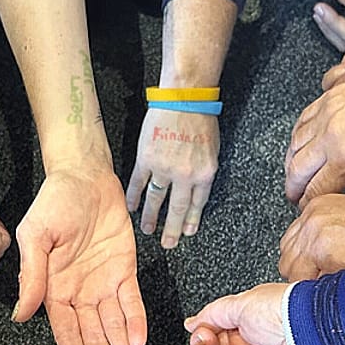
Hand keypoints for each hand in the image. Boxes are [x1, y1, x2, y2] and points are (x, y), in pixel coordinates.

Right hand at [15, 166, 146, 344]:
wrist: (84, 176)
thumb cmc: (53, 202)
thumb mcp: (35, 237)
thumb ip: (31, 276)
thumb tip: (21, 315)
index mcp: (53, 289)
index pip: (63, 329)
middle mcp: (79, 292)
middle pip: (92, 334)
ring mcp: (103, 283)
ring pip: (114, 324)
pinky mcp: (125, 270)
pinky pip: (132, 301)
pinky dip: (135, 320)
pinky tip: (139, 340)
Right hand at [126, 109, 218, 248]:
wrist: (185, 99)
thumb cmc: (201, 120)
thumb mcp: (212, 151)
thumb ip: (203, 173)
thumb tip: (195, 191)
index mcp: (204, 174)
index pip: (197, 204)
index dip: (191, 220)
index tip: (187, 233)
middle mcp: (185, 176)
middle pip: (177, 209)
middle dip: (172, 229)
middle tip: (168, 244)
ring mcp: (164, 168)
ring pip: (156, 200)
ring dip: (151, 217)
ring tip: (147, 230)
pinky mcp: (146, 159)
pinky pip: (139, 183)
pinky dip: (134, 196)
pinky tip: (131, 207)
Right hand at [285, 72, 344, 207]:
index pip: (315, 191)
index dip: (307, 204)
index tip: (307, 207)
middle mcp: (330, 137)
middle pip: (296, 172)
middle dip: (293, 189)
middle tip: (295, 196)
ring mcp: (325, 117)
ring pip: (293, 147)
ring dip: (291, 166)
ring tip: (295, 176)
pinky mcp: (326, 101)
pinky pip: (300, 124)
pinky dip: (296, 140)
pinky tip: (300, 148)